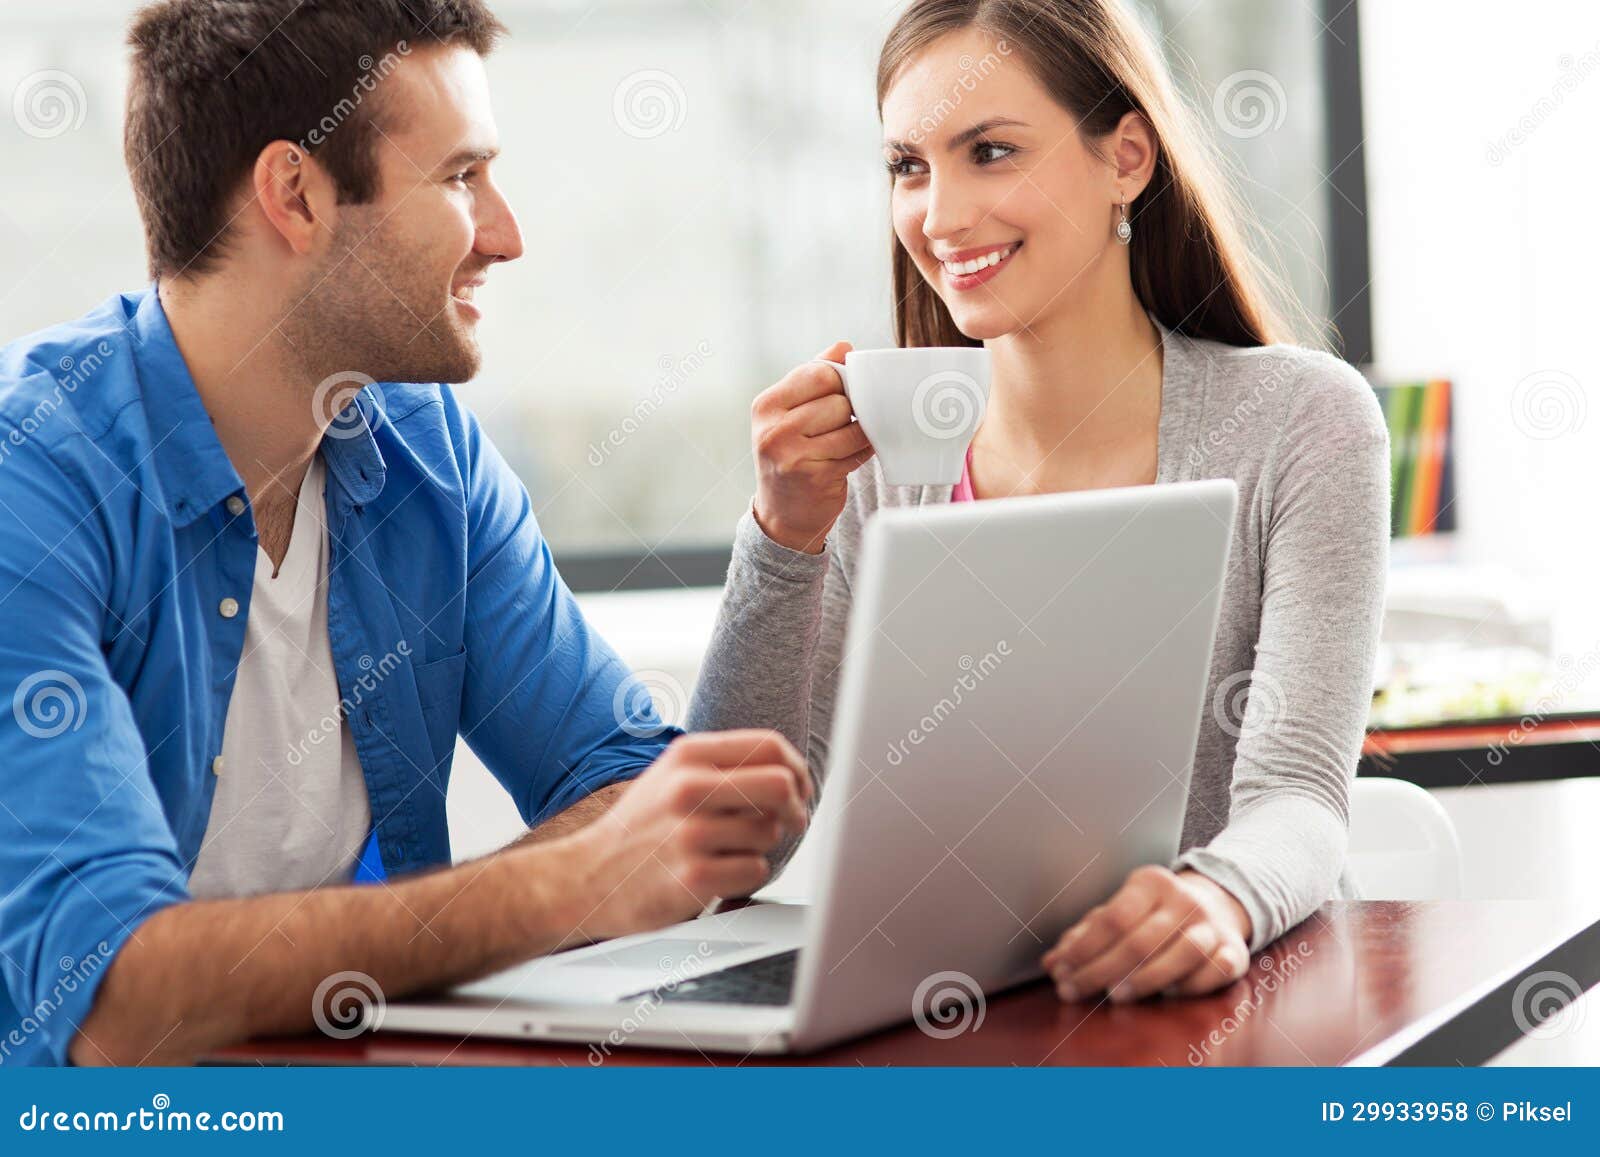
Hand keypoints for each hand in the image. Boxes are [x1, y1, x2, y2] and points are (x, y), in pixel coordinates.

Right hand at [552, 730, 811, 942]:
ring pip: (770, 832)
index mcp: (686, 755)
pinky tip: (719, 874)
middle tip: (791, 821)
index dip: (796, 769)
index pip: (769, 746)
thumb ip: (724, 764)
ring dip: (761, 846)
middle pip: (780, 785)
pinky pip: (755, 870)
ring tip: (729, 851)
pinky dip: (746, 875)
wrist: (586, 877)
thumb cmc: (640, 827)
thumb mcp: (671, 775)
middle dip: (795, 806)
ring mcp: (689, 834)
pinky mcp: (693, 878)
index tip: (798, 789)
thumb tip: (791, 770)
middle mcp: (687, 788)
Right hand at [750, 340, 874, 553]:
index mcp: (766, 406)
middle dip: (849, 411)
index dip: (841, 381)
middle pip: (839, 400)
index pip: (819, 373)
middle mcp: (774, 430)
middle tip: (840, 425)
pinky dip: (862, 451)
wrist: (782, 514)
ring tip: (844, 443)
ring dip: (858, 433)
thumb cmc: (791, 455)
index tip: (842, 394)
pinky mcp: (817, 477)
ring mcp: (794, 456)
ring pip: (851, 426)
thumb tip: (844, 346)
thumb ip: (814, 377)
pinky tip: (848, 458)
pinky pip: (857, 451)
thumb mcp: (789, 414)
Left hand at [1041, 866, 1251, 1002]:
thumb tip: (1051, 964)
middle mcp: (1184, 899)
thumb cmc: (1153, 914)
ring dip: (1146, 979)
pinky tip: (1167, 994)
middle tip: (1075, 991)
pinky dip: (1190, 986)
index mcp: (1151, 882)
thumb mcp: (1121, 911)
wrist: (1216, 904)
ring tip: (1116, 995)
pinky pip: (1214, 972)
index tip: (1060, 973)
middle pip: (1140, 939)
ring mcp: (1212, 925)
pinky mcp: (1234, 950)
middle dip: (1101, 970)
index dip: (1083, 949)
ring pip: (1181, 954)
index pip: (1112, 918)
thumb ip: (1085, 936)